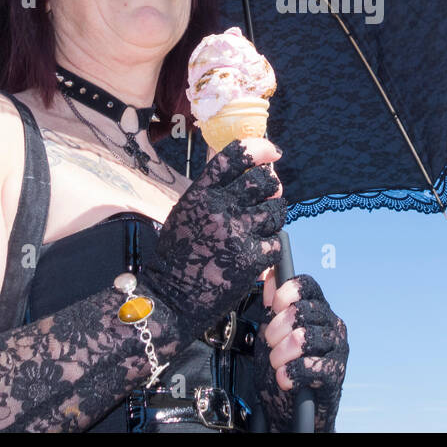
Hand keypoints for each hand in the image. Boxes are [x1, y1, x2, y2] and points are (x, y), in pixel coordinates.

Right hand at [140, 138, 285, 340]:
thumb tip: (260, 175)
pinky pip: (276, 241)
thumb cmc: (179, 256)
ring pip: (276, 211)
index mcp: (200, 193)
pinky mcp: (252, 258)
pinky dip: (270, 247)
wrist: (170, 298)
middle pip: (264, 181)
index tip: (273, 152)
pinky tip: (255, 254)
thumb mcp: (187, 213)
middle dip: (271, 188)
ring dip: (273, 218)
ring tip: (258, 230)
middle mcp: (219, 208)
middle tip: (266, 199)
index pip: (235, 156)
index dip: (260, 148)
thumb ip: (215, 194)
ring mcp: (238, 232)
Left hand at [253, 270, 347, 431]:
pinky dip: (291, 374)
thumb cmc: (282, 365)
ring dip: (280, 354)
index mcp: (317, 308)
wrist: (290, 407)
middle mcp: (332, 324)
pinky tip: (285, 378)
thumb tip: (268, 272)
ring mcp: (337, 348)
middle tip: (270, 343)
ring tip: (276, 363)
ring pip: (305, 338)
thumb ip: (270, 303)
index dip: (286, 292)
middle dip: (276, 329)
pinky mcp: (337, 373)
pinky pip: (312, 367)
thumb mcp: (270, 331)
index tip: (274, 307)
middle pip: (302, 311)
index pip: (307, 285)